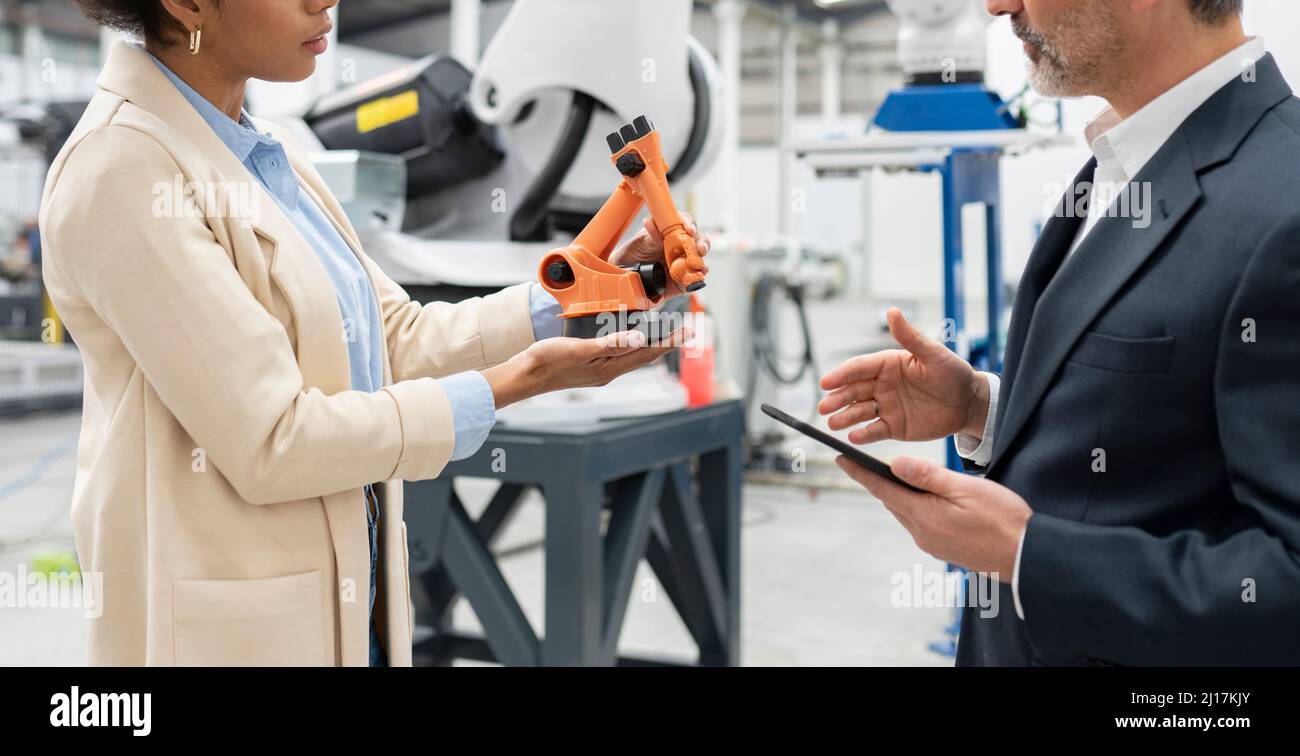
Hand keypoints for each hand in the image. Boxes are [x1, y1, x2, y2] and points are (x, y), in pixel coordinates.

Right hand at [482, 327, 689, 408]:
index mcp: (609, 368)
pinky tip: (630, 339)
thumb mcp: (580, 349)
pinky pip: (619, 354)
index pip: (647, 353)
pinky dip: (631, 345)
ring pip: (633, 356)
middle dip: (666, 342)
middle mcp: (609, 371)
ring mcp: (600, 370)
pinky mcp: (590, 365)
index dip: (669, 341)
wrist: (526, 376)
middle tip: (686, 330)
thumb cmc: (549, 361)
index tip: (688, 331)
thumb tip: (639, 338)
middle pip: (645, 355)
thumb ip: (610, 344)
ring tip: (666, 333)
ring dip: (651, 344)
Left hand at [609, 212, 710, 298]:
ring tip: (699, 264)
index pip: (685, 222)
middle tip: (700, 248)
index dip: (689, 223)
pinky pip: (696, 277)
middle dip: (702, 243)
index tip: (689, 229)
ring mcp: (684, 261)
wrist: (627, 276)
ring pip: (700, 258)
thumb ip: (649, 234)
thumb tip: (650, 222)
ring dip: (702, 260)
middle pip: (698, 239)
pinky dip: (699, 276)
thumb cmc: (633, 254)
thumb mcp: (639, 242)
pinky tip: (698, 275)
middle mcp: (680, 244)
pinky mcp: (684, 278)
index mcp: (670, 231)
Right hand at [819, 308, 988, 444]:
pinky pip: (874, 431)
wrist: (968, 403)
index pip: (859, 368)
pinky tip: (852, 437)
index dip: (842, 374)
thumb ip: (910, 336)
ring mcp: (886, 406)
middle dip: (837, 398)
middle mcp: (882, 385)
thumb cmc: (953, 373)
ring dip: (845, 417)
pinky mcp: (893, 426)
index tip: (826, 382)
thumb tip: (892, 311)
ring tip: (832, 424)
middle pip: (853, 391)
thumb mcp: (933, 354)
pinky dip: (863, 434)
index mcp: (888, 364)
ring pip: (859, 411)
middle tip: (824, 407)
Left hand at [835, 455, 1031, 578]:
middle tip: (861, 462)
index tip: (840, 459)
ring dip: (898, 494)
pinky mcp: (944, 549)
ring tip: (892, 475)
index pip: (882, 489)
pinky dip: (916, 506)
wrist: (1027, 556)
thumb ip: (927, 476)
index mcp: (923, 516)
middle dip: (877, 481)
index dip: (859, 473)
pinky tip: (925, 497)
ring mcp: (932, 544)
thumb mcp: (964, 488)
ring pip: (906, 512)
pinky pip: (921, 523)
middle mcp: (921, 533)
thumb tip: (894, 464)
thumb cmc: (1002, 518)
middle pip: (892, 501)